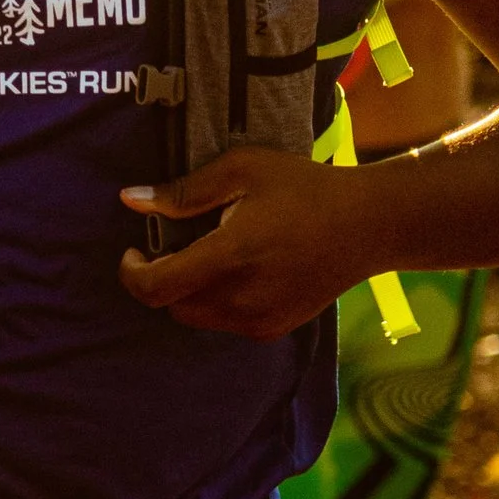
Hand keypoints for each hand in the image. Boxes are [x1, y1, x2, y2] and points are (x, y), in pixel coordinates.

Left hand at [118, 146, 375, 338]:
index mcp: (232, 255)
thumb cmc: (304, 188)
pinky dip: (217, 301)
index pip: (157, 287)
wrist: (368, 225)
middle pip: (171, 304)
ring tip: (213, 253)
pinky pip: (224, 322)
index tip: (134, 250)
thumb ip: (185, 191)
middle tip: (178, 244)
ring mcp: (259, 319)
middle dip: (162, 278)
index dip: (132, 272)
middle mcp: (242, 297)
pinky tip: (241, 270)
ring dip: (189, 291)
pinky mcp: (272, 329)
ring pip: (196, 316)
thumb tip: (130, 199)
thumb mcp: (244, 170)